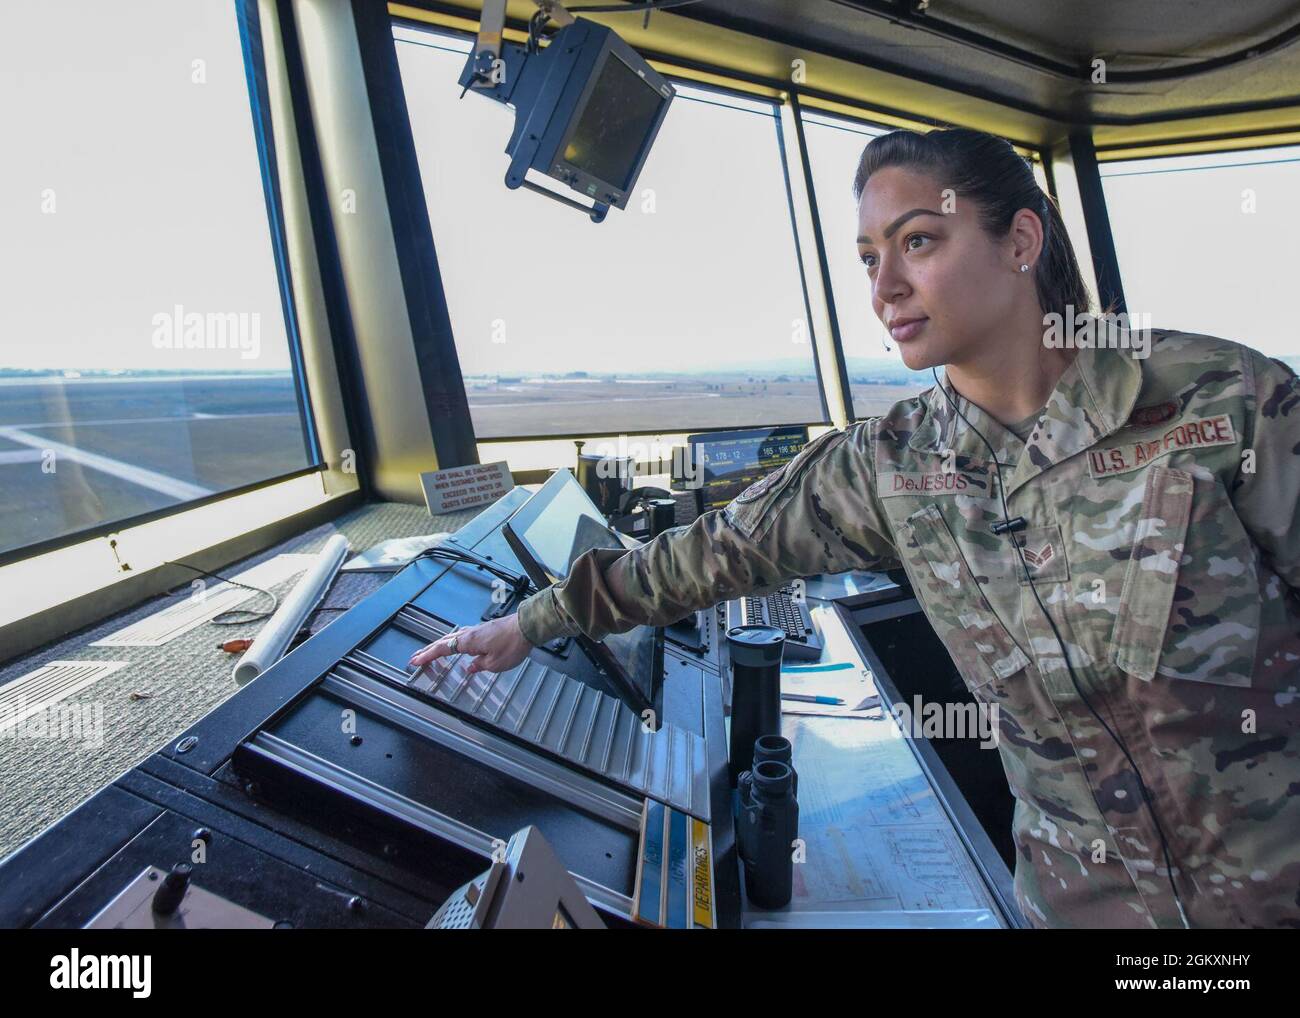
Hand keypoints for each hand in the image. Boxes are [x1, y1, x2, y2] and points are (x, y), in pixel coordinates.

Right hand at [407, 614, 532, 676]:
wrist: (527, 627)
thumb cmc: (512, 644)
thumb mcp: (495, 664)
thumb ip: (479, 666)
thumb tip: (470, 667)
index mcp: (467, 642)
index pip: (442, 650)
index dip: (427, 656)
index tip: (415, 661)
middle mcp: (469, 634)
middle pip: (443, 642)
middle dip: (428, 650)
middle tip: (416, 656)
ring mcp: (477, 630)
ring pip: (452, 637)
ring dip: (440, 645)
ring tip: (431, 651)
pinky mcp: (485, 630)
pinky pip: (463, 636)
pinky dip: (454, 641)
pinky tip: (458, 646)